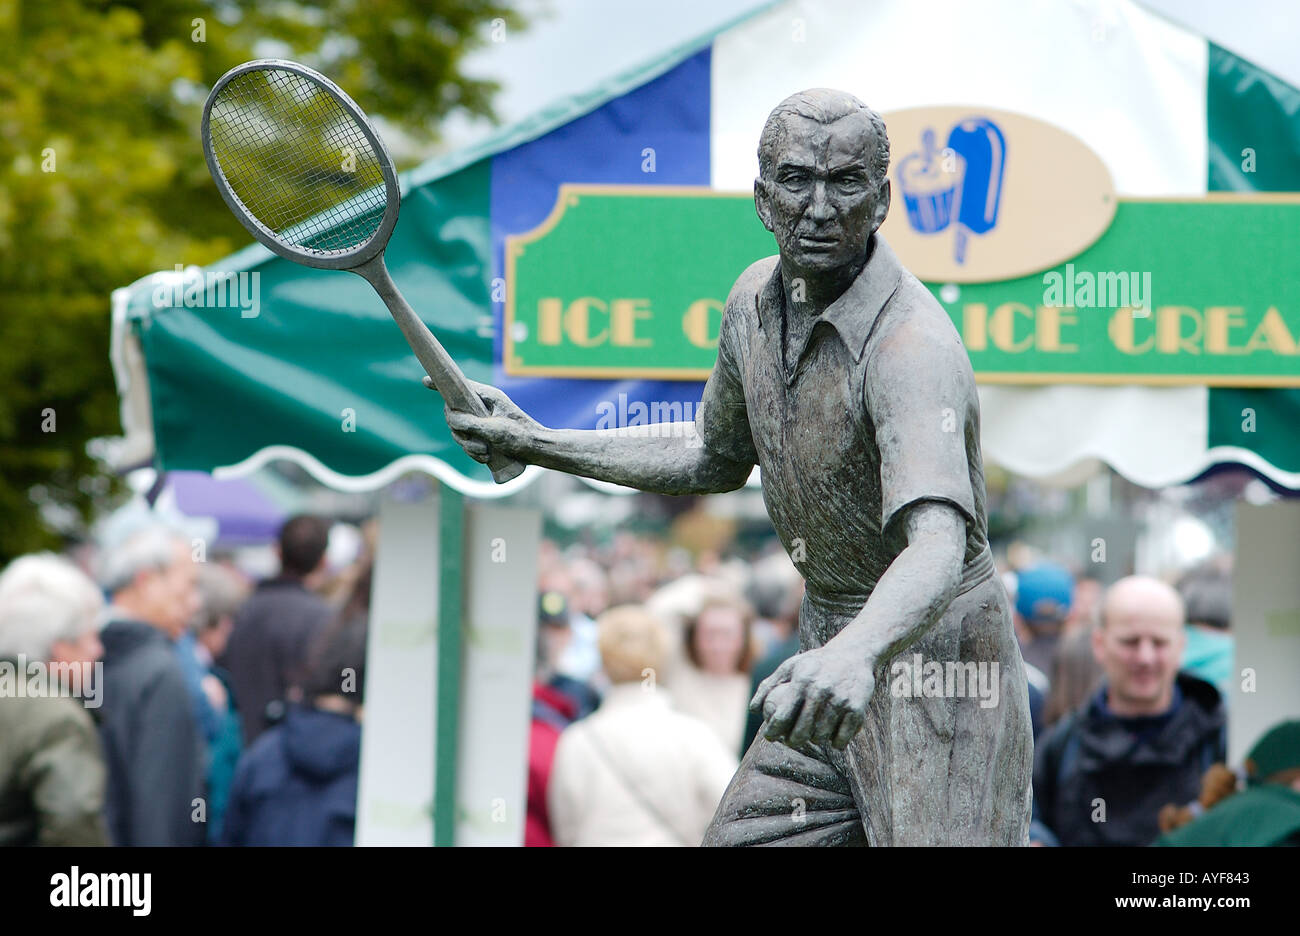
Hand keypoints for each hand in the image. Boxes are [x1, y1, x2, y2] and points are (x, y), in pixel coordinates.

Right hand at [424, 376, 538, 462]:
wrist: (536, 450)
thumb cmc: (519, 435)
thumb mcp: (493, 429)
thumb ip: (469, 424)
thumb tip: (450, 420)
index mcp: (487, 396)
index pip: (459, 386)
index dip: (441, 384)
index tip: (425, 381)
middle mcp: (482, 406)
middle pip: (454, 416)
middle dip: (461, 433)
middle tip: (477, 442)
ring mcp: (482, 421)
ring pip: (460, 433)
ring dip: (470, 446)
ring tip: (486, 452)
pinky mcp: (484, 435)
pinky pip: (468, 444)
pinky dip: (475, 452)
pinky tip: (486, 457)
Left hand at [750, 644, 875, 750]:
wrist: (853, 653)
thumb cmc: (816, 663)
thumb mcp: (791, 666)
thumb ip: (769, 685)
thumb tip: (753, 709)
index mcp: (802, 680)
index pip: (782, 715)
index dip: (773, 731)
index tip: (770, 737)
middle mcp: (820, 690)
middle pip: (802, 730)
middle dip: (793, 741)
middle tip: (791, 741)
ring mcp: (840, 700)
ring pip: (822, 736)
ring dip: (815, 740)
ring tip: (812, 737)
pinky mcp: (857, 707)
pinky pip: (842, 737)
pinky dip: (836, 742)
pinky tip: (832, 739)